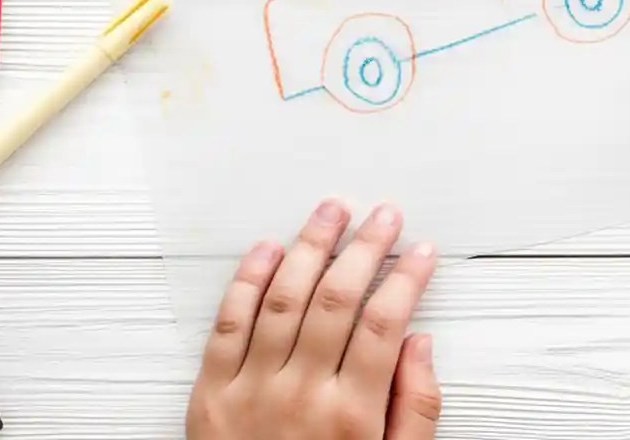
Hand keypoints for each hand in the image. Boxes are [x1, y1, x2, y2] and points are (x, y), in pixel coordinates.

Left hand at [187, 201, 440, 439]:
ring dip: (310, 246)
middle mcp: (300, 396)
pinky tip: (267, 250)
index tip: (420, 251)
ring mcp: (249, 391)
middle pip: (338, 300)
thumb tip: (420, 346)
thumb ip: (414, 411)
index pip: (384, 323)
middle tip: (383, 216)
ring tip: (331, 212)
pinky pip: (227, 323)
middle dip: (365, 247)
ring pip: (284, 298)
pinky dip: (246, 280)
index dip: (406, 278)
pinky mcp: (209, 394)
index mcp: (350, 417)